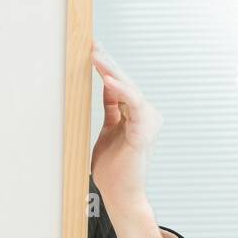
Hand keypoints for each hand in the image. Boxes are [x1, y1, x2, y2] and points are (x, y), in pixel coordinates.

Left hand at [91, 44, 171, 237]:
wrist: (119, 193)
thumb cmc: (113, 165)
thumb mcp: (109, 129)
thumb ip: (112, 108)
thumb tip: (107, 85)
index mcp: (136, 114)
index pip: (120, 83)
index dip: (107, 66)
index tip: (92, 48)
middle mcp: (144, 115)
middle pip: (125, 82)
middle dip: (108, 63)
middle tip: (91, 44)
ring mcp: (146, 123)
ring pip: (129, 89)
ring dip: (112, 72)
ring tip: (96, 57)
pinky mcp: (142, 133)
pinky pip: (134, 106)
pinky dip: (121, 92)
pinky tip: (107, 80)